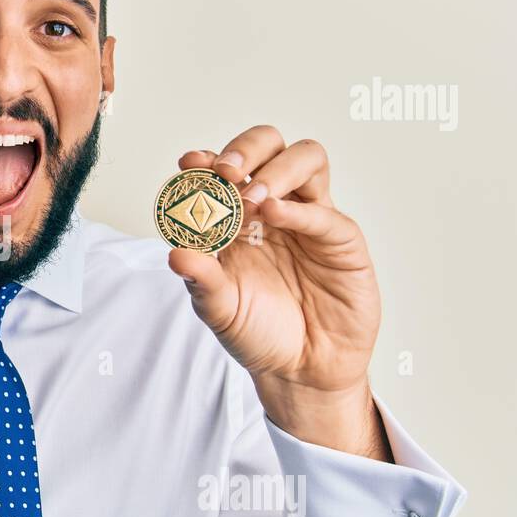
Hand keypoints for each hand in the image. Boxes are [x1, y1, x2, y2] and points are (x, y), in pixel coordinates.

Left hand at [168, 126, 383, 452]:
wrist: (302, 370)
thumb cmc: (258, 332)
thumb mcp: (219, 308)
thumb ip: (200, 279)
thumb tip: (175, 253)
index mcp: (236, 214)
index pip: (224, 168)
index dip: (207, 160)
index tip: (190, 164)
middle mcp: (273, 206)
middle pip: (268, 146)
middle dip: (245, 149)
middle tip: (225, 172)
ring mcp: (310, 216)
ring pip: (306, 158)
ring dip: (275, 168)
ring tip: (251, 197)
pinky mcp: (341, 238)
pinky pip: (324, 210)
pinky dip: (297, 208)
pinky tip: (273, 214)